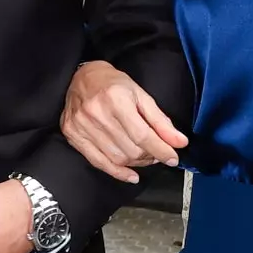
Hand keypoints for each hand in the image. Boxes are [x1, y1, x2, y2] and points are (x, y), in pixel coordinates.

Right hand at [61, 59, 187, 184]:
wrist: (82, 78)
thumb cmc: (113, 84)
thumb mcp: (141, 95)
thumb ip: (161, 121)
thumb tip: (179, 142)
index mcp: (116, 99)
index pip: (142, 135)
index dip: (161, 150)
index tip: (173, 158)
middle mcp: (97, 114)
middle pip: (131, 149)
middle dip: (150, 156)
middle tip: (157, 153)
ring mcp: (82, 127)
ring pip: (117, 158)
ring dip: (136, 163)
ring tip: (144, 157)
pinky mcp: (73, 136)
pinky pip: (98, 162)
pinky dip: (117, 173)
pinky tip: (130, 174)